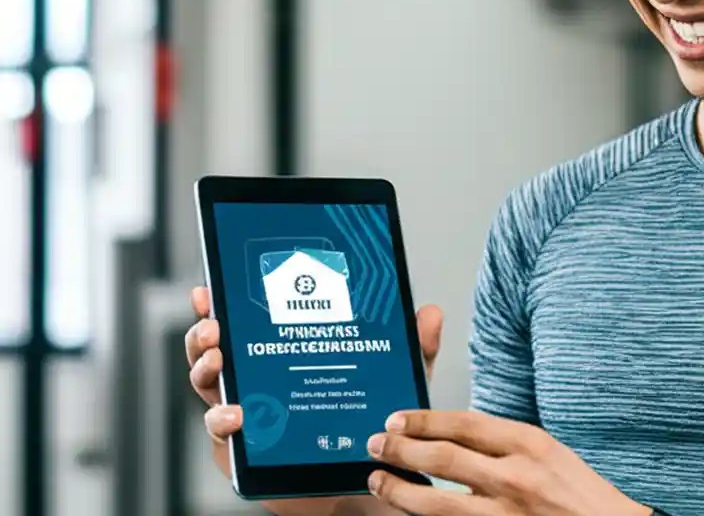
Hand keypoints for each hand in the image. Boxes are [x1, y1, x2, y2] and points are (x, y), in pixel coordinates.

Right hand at [186, 286, 444, 515]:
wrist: (364, 483)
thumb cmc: (372, 424)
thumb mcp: (396, 382)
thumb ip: (414, 349)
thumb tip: (430, 313)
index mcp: (282, 354)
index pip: (246, 322)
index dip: (222, 304)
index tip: (210, 288)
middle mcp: (256, 380)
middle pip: (213, 349)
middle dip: (204, 332)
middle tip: (214, 326)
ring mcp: (246, 413)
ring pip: (207, 386)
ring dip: (205, 369)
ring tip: (219, 360)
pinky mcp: (244, 450)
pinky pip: (220, 433)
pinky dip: (222, 419)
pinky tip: (237, 414)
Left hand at [365, 410, 651, 515]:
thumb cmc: (581, 495)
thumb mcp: (549, 453)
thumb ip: (506, 444)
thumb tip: (454, 434)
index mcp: (530, 444)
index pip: (463, 424)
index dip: (423, 420)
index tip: (396, 419)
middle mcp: (515, 478)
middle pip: (442, 460)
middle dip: (401, 451)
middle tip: (375, 444)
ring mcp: (505, 515)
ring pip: (435, 505)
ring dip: (399, 491)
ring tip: (377, 481)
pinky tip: (408, 513)